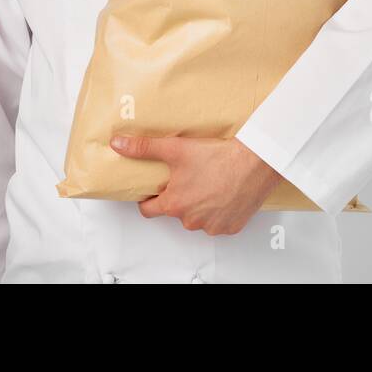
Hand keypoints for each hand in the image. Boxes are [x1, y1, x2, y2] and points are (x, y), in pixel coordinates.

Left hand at [109, 132, 283, 234]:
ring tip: (208, 183)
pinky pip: (219, 223)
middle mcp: (191, 220)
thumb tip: (118, 144)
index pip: (148, 210)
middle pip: (176, 212)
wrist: (253, 162)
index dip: (148, 199)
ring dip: (200, 206)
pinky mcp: (231, 227)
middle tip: (189, 179)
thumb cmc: (217, 157)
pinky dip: (219, 212)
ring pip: (198, 219)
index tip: (153, 191)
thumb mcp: (175, 149)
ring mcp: (212, 226)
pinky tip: (223, 194)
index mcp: (174, 204)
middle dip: (179, 198)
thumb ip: (144, 148)